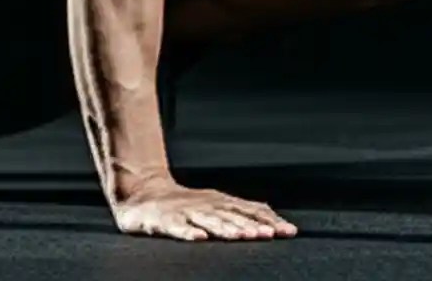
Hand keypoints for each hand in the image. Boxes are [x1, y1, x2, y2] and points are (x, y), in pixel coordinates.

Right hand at [112, 177, 298, 241]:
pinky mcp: (165, 220)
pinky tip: (198, 239)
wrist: (143, 193)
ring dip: (225, 228)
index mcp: (221, 202)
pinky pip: (177, 227)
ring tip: (240, 237)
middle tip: (268, 235)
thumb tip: (274, 218)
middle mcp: (207, 205)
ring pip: (208, 221)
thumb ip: (242, 211)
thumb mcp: (216, 204)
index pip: (250, 210)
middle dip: (251, 226)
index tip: (288, 231)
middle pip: (232, 217)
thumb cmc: (185, 204)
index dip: (269, 220)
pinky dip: (187, 232)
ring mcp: (186, 212)